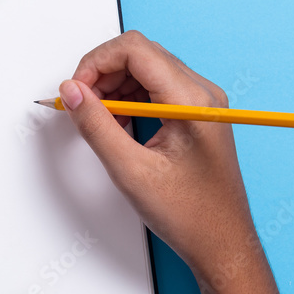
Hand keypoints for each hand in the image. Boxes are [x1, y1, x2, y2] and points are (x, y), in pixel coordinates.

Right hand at [58, 30, 254, 275]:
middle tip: (82, 106)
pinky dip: (129, 100)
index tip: (76, 89)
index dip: (96, 63)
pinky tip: (119, 127)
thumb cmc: (190, 215)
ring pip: (144, 69)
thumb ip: (96, 125)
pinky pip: (155, 88)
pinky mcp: (195, 114)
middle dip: (102, 75)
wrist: (222, 244)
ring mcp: (200, 102)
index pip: (135, 49)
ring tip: (100, 122)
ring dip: (114, 87)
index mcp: (192, 101)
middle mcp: (201, 93)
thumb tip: (71, 92)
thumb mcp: (130, 171)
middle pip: (139, 54)